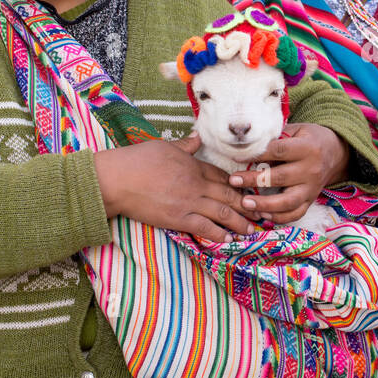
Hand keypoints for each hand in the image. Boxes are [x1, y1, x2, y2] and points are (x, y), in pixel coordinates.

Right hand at [93, 135, 258, 242]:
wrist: (116, 180)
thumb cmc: (136, 160)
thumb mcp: (164, 147)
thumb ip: (185, 146)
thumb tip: (197, 138)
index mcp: (193, 166)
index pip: (222, 176)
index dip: (239, 185)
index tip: (250, 191)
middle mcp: (196, 184)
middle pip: (228, 194)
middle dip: (246, 205)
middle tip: (261, 213)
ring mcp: (188, 202)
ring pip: (222, 212)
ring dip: (239, 222)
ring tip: (251, 230)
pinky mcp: (177, 218)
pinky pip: (203, 227)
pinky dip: (218, 233)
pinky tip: (228, 239)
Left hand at [229, 124, 348, 223]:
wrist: (335, 153)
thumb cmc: (309, 139)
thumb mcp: (297, 130)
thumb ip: (277, 137)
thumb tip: (248, 145)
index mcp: (308, 148)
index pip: (279, 151)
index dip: (257, 154)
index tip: (237, 157)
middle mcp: (311, 170)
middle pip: (280, 177)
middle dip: (254, 180)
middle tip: (234, 180)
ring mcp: (312, 188)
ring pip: (288, 201)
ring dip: (265, 204)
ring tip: (245, 203)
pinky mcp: (311, 200)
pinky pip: (295, 214)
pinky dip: (279, 217)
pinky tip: (262, 215)